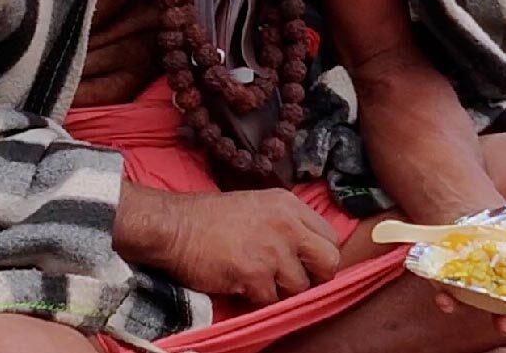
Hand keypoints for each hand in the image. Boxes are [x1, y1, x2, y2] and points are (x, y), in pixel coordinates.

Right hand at [115, 184, 341, 304]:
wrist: (175, 227)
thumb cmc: (211, 218)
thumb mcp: (259, 205)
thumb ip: (287, 223)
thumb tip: (307, 250)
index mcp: (290, 205)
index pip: (330, 236)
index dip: (321, 256)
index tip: (308, 265)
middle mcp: (287, 225)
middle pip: (329, 261)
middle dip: (316, 277)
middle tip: (295, 282)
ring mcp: (272, 251)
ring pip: (299, 287)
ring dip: (281, 291)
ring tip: (258, 282)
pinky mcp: (254, 275)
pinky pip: (270, 299)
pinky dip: (257, 299)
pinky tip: (241, 286)